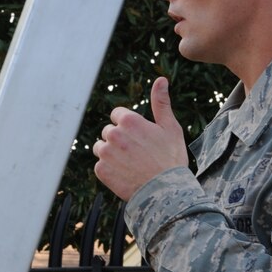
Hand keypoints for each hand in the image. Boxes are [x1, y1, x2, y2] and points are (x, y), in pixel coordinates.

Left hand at [92, 77, 187, 200]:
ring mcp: (105, 153)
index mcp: (128, 121)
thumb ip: (160, 103)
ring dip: (112, 153)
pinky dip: (110, 169)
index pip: (117, 115)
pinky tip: (125, 174)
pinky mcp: (100, 170)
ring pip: (102, 148)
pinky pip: (100, 165)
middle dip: (120, 139)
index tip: (139, 137)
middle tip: (138, 153)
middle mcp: (113, 134)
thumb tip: (161, 79)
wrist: (165, 191)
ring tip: (130, 164)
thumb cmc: (171, 158)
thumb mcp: (170, 127)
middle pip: (109, 131)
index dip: (129, 126)